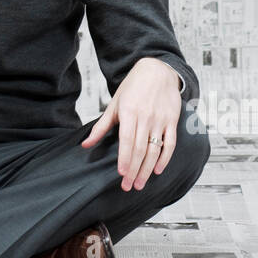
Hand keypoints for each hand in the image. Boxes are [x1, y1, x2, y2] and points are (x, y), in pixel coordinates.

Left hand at [80, 58, 180, 191]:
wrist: (157, 70)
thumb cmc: (132, 88)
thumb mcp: (114, 104)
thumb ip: (101, 126)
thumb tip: (85, 145)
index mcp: (129, 112)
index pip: (127, 140)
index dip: (124, 158)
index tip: (121, 174)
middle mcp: (146, 117)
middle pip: (140, 148)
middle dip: (134, 170)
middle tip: (129, 186)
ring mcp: (160, 119)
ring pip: (155, 149)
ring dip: (147, 169)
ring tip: (140, 184)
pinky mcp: (172, 121)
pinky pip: (170, 143)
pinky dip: (165, 158)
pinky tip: (157, 170)